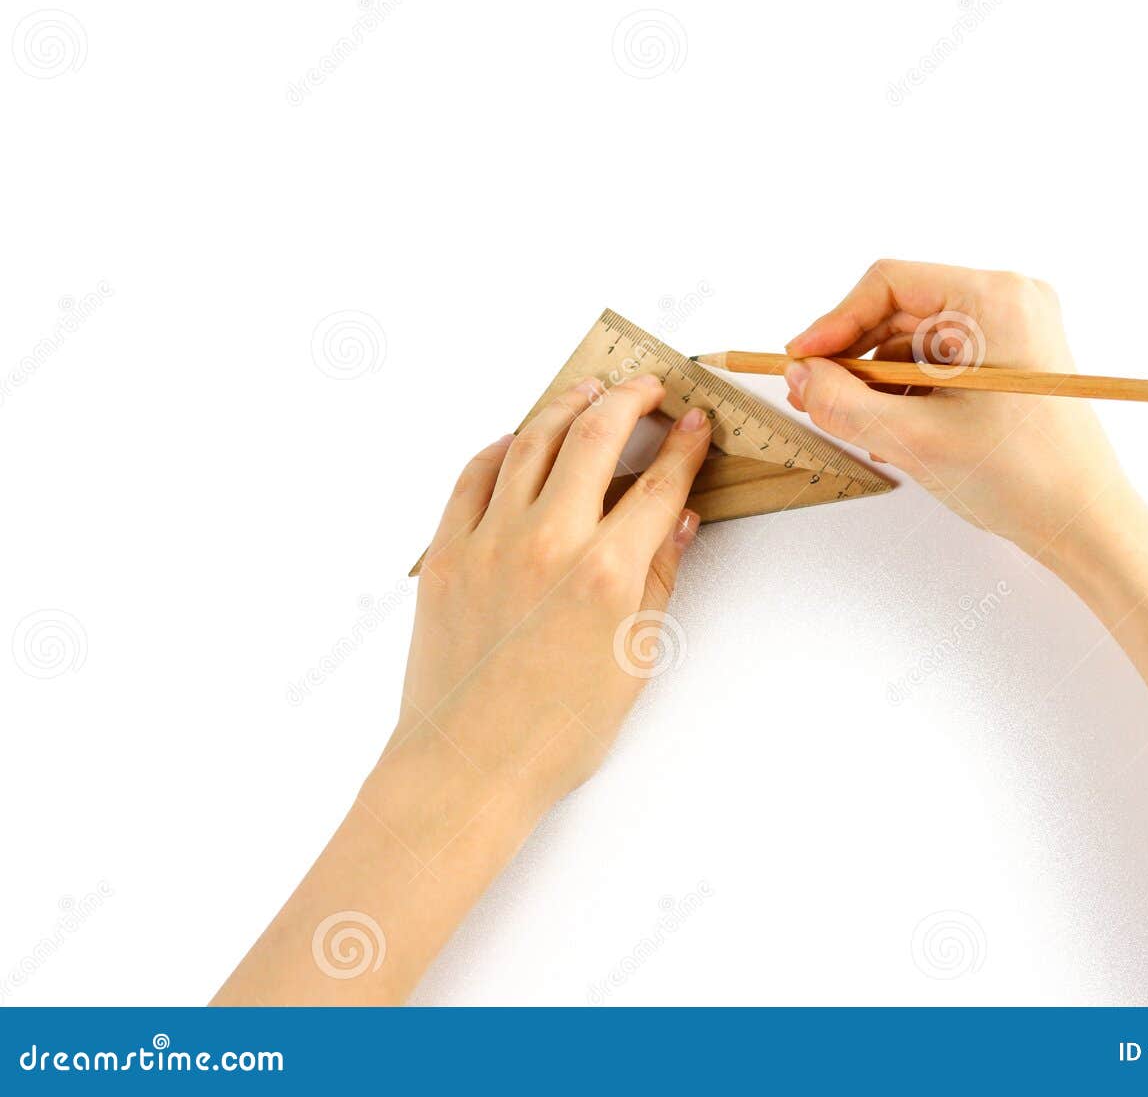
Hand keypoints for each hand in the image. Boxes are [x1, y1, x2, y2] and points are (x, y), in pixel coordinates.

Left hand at [398, 373, 708, 805]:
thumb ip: (660, 578)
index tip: (695, 424)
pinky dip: (502, 446)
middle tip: (648, 386)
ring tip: (590, 391)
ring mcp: (490, 542)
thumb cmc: (555, 730)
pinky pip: (474, 476)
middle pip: (595, 438)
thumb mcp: (635, 659)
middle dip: (629, 399)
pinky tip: (521, 439)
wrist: (468, 766)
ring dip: (567, 406)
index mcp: (606, 575)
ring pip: (532, 441)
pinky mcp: (446, 552)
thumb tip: (678, 519)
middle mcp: (548, 543)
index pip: (658, 486)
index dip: (684, 447)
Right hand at [784, 260, 1136, 572]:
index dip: (834, 322)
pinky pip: (943, 361)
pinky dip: (911, 392)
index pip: (889, 283)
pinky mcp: (1014, 359)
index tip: (801, 361)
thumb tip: (800, 377)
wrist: (1085, 524)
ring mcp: (1016, 329)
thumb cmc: (1024, 479)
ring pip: (917, 341)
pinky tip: (898, 432)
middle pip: (902, 311)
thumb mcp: (915, 440)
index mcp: (995, 299)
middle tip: (816, 398)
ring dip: (881, 383)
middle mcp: (1010, 300)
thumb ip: (844, 403)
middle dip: (856, 360)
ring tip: (866, 430)